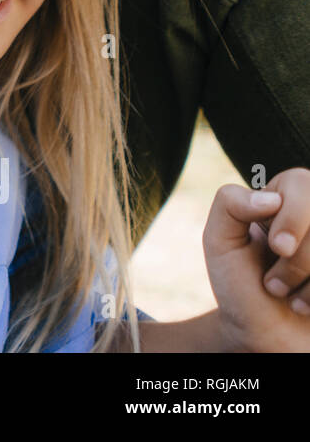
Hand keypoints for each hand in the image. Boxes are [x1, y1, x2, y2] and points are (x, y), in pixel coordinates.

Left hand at [204, 168, 309, 350]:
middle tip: (273, 283)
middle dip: (300, 258)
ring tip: (287, 295)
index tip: (277, 248)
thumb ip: (229, 204)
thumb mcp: (219, 241)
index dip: (293, 218)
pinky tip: (307, 305)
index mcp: (284, 198)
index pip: (301, 184)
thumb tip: (271, 197)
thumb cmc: (240, 285)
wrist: (263, 336)